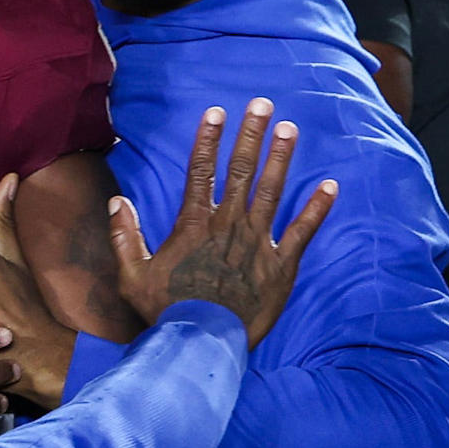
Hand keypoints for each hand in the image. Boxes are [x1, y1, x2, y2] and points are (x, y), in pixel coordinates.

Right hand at [111, 100, 337, 346]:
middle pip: (241, 170)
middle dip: (251, 134)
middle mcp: (228, 224)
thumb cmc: (165, 312)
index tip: (217, 111)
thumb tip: (117, 202)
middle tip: (262, 103)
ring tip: (290, 128)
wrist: (203, 344)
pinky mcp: (280, 265)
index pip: (201, 171)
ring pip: (271, 190)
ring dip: (281, 157)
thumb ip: (125, 237)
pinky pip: (303, 231)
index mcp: (195, 224)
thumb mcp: (132, 276)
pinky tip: (331, 186)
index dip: (208, 139)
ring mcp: (258, 242)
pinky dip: (317, 208)